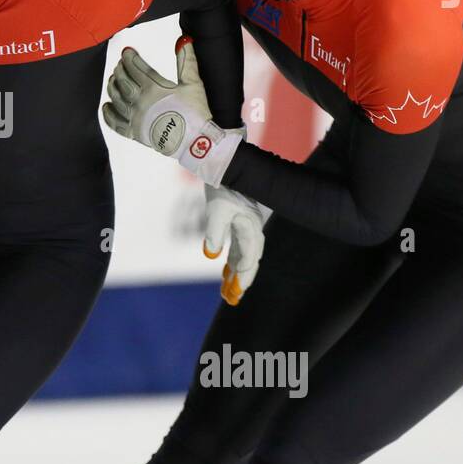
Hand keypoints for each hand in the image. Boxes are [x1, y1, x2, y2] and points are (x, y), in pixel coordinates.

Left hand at [101, 37, 242, 185]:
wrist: (194, 142)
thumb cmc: (195, 112)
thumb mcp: (193, 83)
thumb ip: (186, 61)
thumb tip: (183, 40)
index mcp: (153, 88)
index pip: (136, 68)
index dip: (130, 57)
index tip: (127, 51)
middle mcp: (140, 102)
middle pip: (123, 82)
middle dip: (120, 70)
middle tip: (120, 64)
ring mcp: (135, 118)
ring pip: (117, 99)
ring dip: (113, 87)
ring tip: (113, 79)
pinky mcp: (135, 133)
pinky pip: (116, 124)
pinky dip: (109, 114)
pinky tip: (106, 106)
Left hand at [203, 184, 268, 305]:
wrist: (223, 165)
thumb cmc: (222, 187)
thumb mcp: (217, 210)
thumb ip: (215, 233)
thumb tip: (211, 255)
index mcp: (251, 228)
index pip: (249, 258)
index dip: (243, 275)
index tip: (236, 290)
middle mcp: (251, 229)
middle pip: (248, 260)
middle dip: (241, 279)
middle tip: (233, 298)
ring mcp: (245, 227)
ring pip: (242, 256)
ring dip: (236, 273)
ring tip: (228, 292)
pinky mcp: (237, 223)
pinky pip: (237, 248)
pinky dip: (232, 261)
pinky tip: (225, 271)